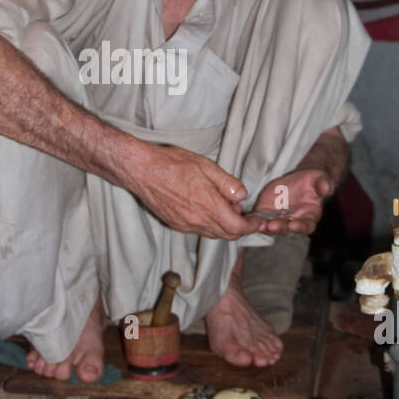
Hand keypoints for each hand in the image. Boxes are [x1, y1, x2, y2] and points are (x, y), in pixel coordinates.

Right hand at [129, 145, 266, 239]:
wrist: (141, 170)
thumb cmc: (171, 164)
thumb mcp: (206, 166)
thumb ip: (227, 183)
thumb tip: (242, 196)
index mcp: (208, 206)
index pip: (237, 227)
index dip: (251, 226)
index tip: (257, 221)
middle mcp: (197, 221)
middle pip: (227, 235)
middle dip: (240, 227)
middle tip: (244, 212)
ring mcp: (185, 225)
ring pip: (213, 234)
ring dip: (225, 226)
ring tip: (224, 206)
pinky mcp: (176, 225)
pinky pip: (200, 231)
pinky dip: (210, 225)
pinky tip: (207, 209)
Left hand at [252, 170, 333, 235]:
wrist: (298, 178)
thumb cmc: (312, 181)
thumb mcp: (319, 179)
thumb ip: (323, 184)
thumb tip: (325, 187)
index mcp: (309, 216)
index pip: (306, 226)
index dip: (299, 226)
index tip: (293, 224)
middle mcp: (294, 221)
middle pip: (286, 229)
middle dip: (279, 228)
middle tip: (272, 226)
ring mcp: (279, 219)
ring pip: (272, 227)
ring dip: (266, 227)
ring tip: (260, 224)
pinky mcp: (266, 213)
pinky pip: (259, 219)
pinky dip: (254, 220)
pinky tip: (250, 218)